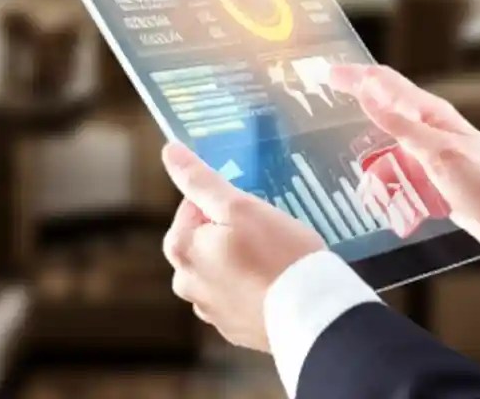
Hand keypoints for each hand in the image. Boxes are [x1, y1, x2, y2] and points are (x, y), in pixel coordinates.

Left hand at [161, 143, 324, 351]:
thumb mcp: (241, 206)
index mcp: (182, 249)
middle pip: (203, 240)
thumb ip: (202, 181)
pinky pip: (237, 298)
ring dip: (238, 262)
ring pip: (220, 271)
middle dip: (228, 232)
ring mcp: (210, 310)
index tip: (252, 208)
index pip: (192, 207)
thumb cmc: (277, 254)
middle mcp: (186, 282)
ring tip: (275, 258)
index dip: (224, 202)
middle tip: (266, 230)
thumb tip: (169, 151)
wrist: (310, 313)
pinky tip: (276, 282)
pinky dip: (251, 288)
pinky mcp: (233, 328)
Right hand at [330, 64, 479, 269]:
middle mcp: (428, 134)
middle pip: (381, 124)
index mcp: (431, 115)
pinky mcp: (433, 187)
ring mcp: (430, 161)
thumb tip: (367, 92)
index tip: (324, 73)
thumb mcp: (438, 152)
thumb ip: (400, 124)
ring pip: (386, 162)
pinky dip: (391, 197)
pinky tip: (390, 210)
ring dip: (377, 178)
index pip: (385, 84)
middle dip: (357, 136)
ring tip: (376, 195)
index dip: (354, 76)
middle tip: (329, 144)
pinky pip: (399, 186)